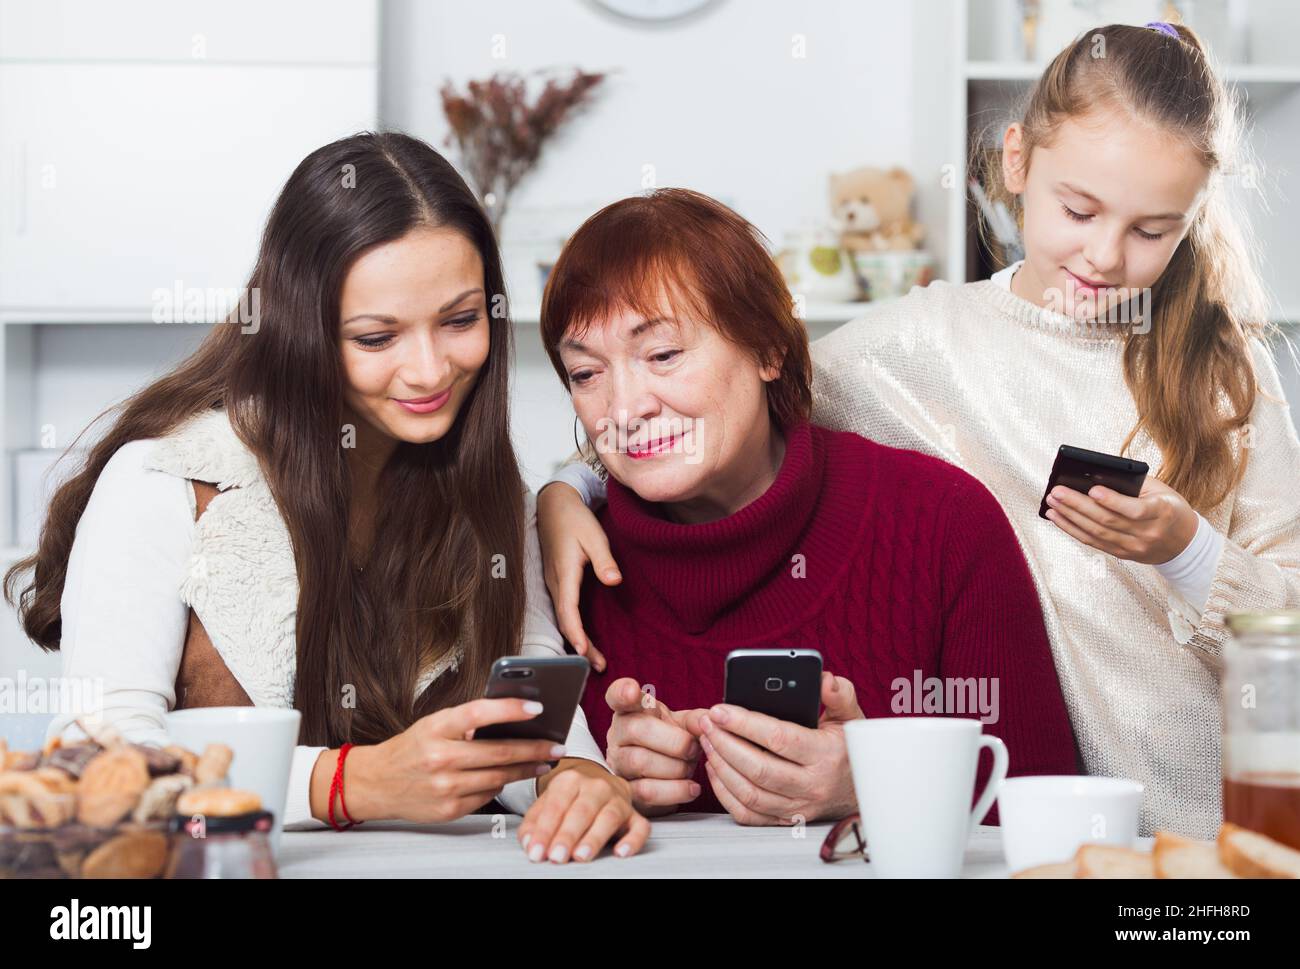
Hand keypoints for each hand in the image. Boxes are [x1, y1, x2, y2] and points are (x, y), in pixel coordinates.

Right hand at [345, 699, 561, 822]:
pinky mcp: (448, 809)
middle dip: (535, 749)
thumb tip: (512, 717)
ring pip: (498, 777)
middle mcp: (439, 757)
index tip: (537, 708)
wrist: (376, 783)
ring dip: (526, 769)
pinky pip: (486, 796)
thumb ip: (467, 722)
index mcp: (435, 728)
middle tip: (557, 745)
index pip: (478, 713)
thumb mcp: (433, 724)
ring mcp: (444, 787)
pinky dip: (502, 785)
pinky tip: (514, 776)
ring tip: (544, 762)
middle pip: (498, 752)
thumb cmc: (410, 748)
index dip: (510, 709)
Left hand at [517, 761, 649, 862]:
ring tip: (581, 856)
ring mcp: (618, 799)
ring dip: (594, 837)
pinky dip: (633, 840)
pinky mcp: (635, 814)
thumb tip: (529, 843)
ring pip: (609, 817)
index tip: (536, 851)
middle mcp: (597, 786)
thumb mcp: (546, 805)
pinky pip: (640, 827)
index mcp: (570, 780)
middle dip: (568, 835)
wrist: (596, 783)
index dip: (545, 830)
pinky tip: (621, 852)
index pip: (556, 805)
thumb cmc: (569, 800)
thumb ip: (534, 824)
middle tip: (557, 856)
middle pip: (582, 810)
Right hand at [537, 481, 619, 671]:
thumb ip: (604, 560)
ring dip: (577, 639)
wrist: (554, 504)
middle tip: (598, 666)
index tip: (583, 651)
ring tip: (595, 660)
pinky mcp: (557, 582)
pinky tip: (584, 638)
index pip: (568, 610)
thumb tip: (614, 581)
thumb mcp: (594, 536)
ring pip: (563, 619)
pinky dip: (573, 628)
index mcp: (564, 573)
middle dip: (580, 646)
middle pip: (565, 622)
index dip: (575, 632)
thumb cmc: (574, 519)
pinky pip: (564, 611)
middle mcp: (555, 582)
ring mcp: (554, 584)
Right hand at [604, 677, 707, 816]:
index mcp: (632, 711)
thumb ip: (697, 720)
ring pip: (640, 762)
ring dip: (676, 767)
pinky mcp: (626, 792)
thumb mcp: (685, 725)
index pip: (618, 695)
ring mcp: (618, 764)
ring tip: (689, 768)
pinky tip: (690, 787)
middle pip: (637, 730)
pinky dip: (676, 790)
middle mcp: (618, 735)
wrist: (666, 778)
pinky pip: (647, 790)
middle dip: (675, 741)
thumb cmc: (672, 744)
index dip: (623, 691)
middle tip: (692, 748)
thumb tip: (709, 721)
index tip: (633, 690)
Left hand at [700, 672, 862, 825]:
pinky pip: (747, 813)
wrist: (862, 793)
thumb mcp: (852, 719)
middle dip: (724, 743)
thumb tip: (824, 679)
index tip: (720, 710)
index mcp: (826, 755)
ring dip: (721, 766)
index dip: (745, 723)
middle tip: (705, 722)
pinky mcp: (785, 820)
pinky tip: (715, 769)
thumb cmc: (850, 752)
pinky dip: (725, 793)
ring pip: (749, 793)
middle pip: (758, 768)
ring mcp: (797, 807)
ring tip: (707, 741)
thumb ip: (840, 695)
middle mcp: (812, 785)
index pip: (779, 738)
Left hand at [1043, 477, 1197, 564]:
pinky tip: (1057, 518)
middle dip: (1078, 505)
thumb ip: (1132, 485)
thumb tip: (1094, 477)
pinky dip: (1072, 529)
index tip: (1092, 489)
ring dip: (1070, 517)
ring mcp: (1134, 547)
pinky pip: (1093, 542)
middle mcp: (1148, 533)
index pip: (1134, 510)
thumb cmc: (1168, 507)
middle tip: (1057, 492)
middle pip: (1107, 521)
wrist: (1183, 542)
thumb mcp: (1160, 491)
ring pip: (1096, 533)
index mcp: (1162, 512)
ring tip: (1052, 503)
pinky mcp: (1122, 554)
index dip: (1112, 501)